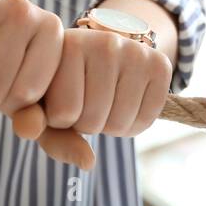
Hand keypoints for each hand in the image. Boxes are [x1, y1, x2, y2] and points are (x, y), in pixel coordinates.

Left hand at [41, 28, 170, 137]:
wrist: (103, 52)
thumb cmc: (66, 81)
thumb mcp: (44, 101)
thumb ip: (46, 131)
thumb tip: (87, 162)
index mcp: (68, 45)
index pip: (64, 113)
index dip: (61, 120)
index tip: (63, 98)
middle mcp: (104, 42)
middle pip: (93, 121)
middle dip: (86, 124)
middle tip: (87, 102)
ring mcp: (136, 51)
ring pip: (120, 124)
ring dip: (110, 127)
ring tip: (106, 103)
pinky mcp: (160, 64)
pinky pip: (146, 120)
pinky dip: (135, 124)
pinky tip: (126, 103)